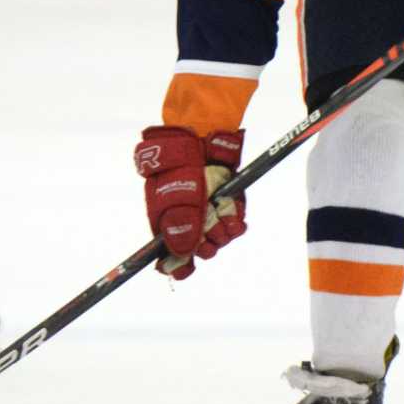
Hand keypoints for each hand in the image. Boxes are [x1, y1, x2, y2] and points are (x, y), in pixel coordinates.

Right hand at [134, 126, 246, 278]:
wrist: (202, 135)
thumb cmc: (181, 163)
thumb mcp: (178, 193)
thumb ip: (181, 223)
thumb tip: (181, 252)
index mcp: (166, 220)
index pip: (170, 254)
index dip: (177, 265)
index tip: (186, 268)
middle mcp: (187, 219)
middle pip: (198, 249)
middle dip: (206, 246)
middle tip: (210, 236)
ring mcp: (208, 211)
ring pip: (218, 239)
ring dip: (223, 234)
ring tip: (224, 220)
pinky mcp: (226, 204)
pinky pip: (233, 224)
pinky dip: (236, 225)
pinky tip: (236, 221)